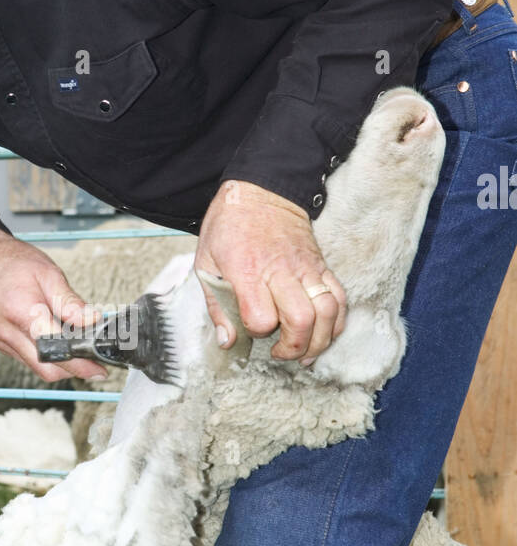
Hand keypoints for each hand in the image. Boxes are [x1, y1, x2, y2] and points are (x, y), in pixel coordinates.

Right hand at [0, 224, 107, 382]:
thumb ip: (70, 302)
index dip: (81, 362)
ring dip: (63, 366)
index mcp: (22, 313)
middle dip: (75, 371)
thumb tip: (92, 320)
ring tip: (83, 354)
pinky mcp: (3, 343)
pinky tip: (61, 346)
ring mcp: (4, 341)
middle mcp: (9, 333)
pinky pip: (30, 360)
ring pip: (39, 369)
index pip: (56, 349)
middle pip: (48, 369)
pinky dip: (48, 359)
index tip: (99, 367)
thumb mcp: (48, 273)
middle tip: (97, 366)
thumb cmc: (12, 262)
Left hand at [195, 181, 346, 362]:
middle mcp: (281, 270)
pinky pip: (339, 298)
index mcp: (247, 270)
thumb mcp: (206, 262)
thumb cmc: (229, 227)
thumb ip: (216, 306)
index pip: (261, 317)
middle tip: (280, 353)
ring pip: (327, 312)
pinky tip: (323, 334)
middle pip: (300, 319)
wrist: (261, 191)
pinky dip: (336, 322)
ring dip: (319, 340)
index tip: (251, 329)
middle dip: (294, 347)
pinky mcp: (321, 266)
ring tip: (305, 353)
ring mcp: (306, 268)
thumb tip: (228, 341)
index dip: (257, 331)